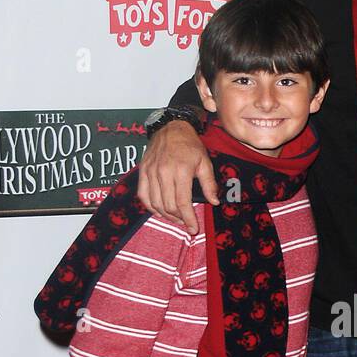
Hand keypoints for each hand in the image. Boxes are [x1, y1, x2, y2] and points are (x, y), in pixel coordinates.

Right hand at [138, 120, 216, 234]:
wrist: (170, 127)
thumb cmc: (190, 145)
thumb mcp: (205, 162)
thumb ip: (209, 183)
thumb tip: (214, 202)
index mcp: (181, 170)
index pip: (183, 202)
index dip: (189, 219)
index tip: (194, 229)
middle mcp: (163, 172)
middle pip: (169, 205)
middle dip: (179, 219)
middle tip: (187, 223)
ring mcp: (150, 172)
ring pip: (155, 203)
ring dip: (166, 215)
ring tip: (177, 218)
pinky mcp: (142, 171)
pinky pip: (143, 195)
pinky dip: (151, 207)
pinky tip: (160, 211)